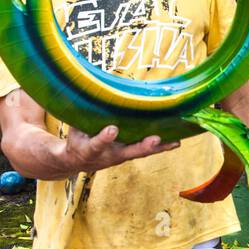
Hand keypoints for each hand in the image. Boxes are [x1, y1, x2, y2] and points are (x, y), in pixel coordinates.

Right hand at [63, 124, 178, 173]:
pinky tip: (176, 141)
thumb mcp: (73, 128)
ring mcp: (121, 156)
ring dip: (158, 147)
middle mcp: (108, 155)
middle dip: (142, 146)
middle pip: (128, 152)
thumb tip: (87, 86)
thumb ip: (81, 113)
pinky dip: (161, 146)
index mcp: (90, 149)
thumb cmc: (76, 139)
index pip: (97, 144)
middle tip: (155, 139)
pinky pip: (146, 150)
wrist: (75, 161)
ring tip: (175, 142)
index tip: (112, 129)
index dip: (104, 138)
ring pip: (141, 152)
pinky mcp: (129, 154)